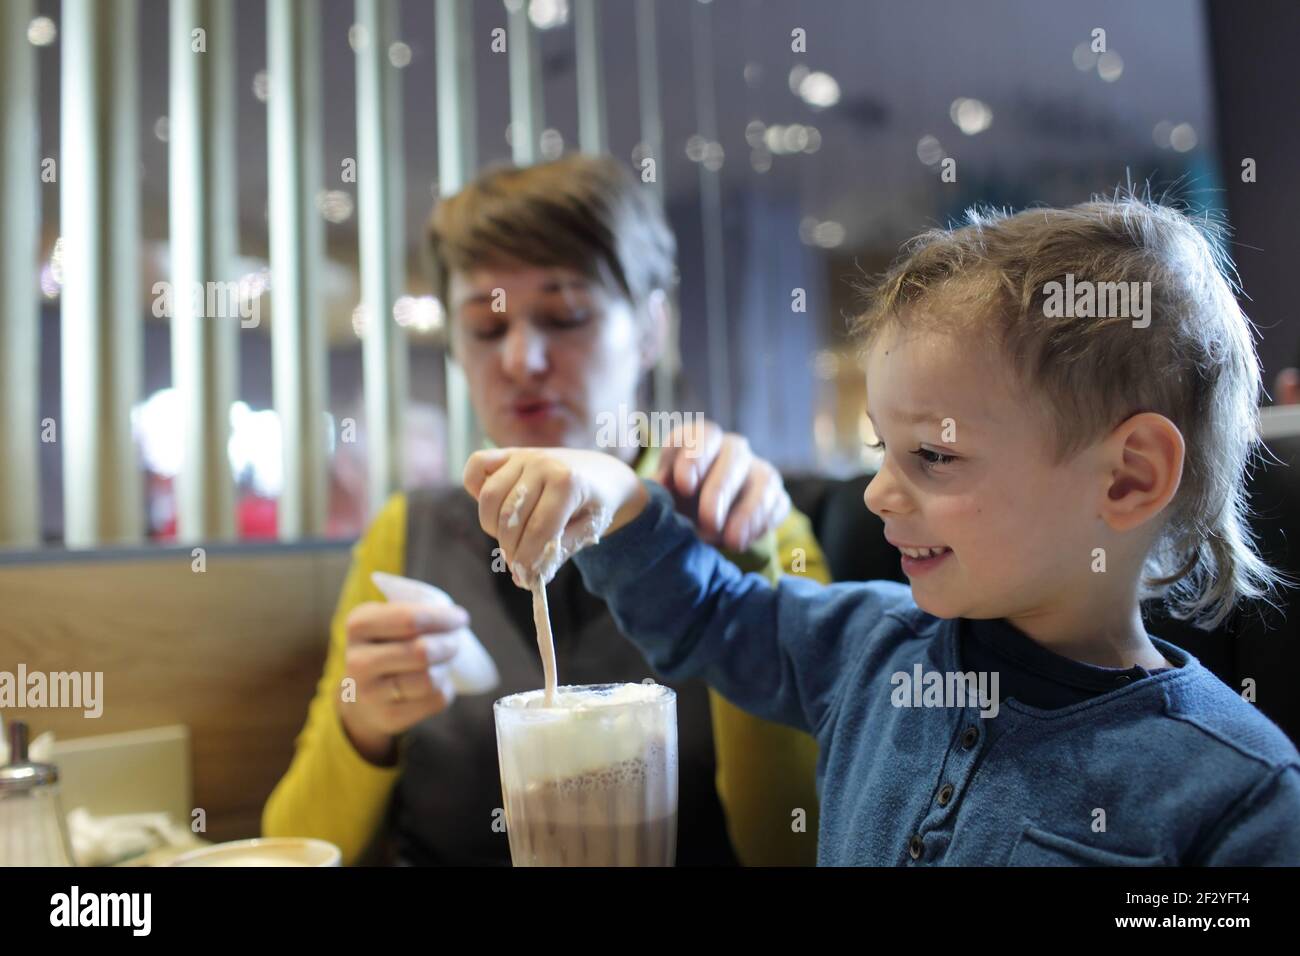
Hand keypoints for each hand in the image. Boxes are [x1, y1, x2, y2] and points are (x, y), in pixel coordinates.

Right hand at [335, 600, 467, 765]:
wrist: (360, 695)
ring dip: (446, 668)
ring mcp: (370, 694)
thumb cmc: (386, 646)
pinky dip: (446, 689)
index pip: (410, 620)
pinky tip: (436, 683)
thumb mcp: (387, 620)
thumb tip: (455, 620)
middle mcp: (358, 661)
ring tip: (443, 662)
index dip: (443, 618)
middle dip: (449, 644)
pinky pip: (436, 700)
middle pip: (422, 652)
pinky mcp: (388, 718)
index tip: (460, 618)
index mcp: (359, 625)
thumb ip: (415, 613)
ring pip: (430, 679)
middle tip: (455, 641)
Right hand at [462, 447, 647, 585]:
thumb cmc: (595, 505)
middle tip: (519, 564)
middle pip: (510, 516)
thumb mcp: (587, 532)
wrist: (601, 474)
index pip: (538, 529)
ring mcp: (523, 456)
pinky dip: (476, 488)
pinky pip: (476, 466)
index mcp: (568, 482)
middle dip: (511, 548)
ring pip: (489, 496)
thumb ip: (557, 553)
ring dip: (494, 526)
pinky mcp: (509, 453)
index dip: (528, 559)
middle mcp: (542, 464)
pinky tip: (495, 508)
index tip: (526, 579)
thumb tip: (525, 578)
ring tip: (511, 539)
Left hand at [654, 419, 790, 552]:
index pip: (702, 435)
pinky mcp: (775, 495)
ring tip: (730, 540)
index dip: (695, 457)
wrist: (699, 524)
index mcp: (700, 441)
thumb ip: (658, 490)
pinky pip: (777, 503)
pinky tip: (743, 541)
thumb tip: (658, 491)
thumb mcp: (659, 494)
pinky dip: (761, 523)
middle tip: (708, 521)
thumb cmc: (675, 503)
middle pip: (734, 455)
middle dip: (720, 489)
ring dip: (747, 512)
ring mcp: (757, 470)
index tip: (684, 485)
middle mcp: (731, 449)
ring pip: (763, 479)